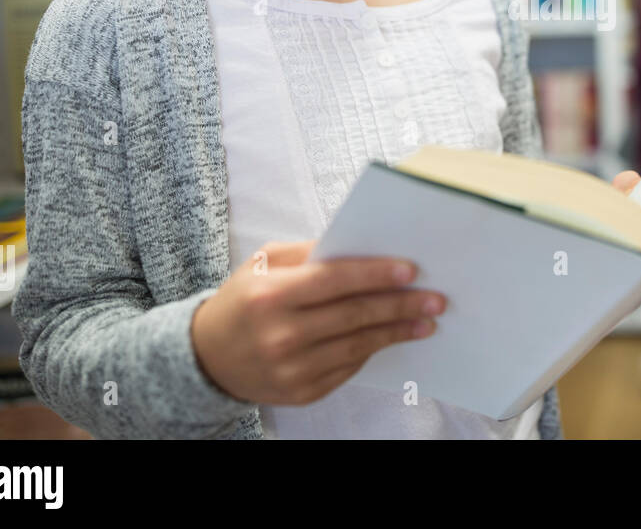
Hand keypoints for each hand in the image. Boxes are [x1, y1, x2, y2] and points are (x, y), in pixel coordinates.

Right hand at [191, 241, 445, 405]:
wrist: (206, 357)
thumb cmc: (244, 300)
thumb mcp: (264, 263)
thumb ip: (310, 252)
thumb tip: (362, 247)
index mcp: (270, 296)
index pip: (334, 280)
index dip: (375, 274)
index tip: (411, 270)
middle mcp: (280, 335)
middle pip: (353, 315)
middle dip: (400, 305)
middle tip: (435, 298)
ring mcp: (291, 369)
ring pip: (358, 346)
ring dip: (397, 332)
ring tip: (426, 321)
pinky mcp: (301, 393)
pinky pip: (348, 367)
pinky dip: (373, 351)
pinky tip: (393, 337)